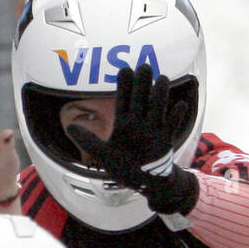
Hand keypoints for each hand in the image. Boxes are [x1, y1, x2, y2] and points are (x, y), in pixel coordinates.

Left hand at [66, 65, 197, 215]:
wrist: (143, 181)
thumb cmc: (123, 166)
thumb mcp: (104, 154)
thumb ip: (89, 141)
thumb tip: (69, 127)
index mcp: (124, 124)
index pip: (123, 100)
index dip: (125, 85)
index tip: (125, 70)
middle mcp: (139, 123)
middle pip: (141, 99)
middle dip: (143, 83)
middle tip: (145, 67)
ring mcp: (153, 130)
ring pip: (157, 107)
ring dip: (160, 94)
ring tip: (162, 79)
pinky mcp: (165, 140)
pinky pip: (171, 126)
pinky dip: (176, 117)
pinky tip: (179, 106)